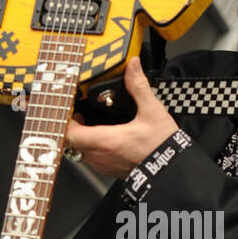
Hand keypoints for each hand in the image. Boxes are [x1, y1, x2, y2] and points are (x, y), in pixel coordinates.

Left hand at [65, 56, 177, 178]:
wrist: (172, 169)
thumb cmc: (162, 146)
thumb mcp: (152, 112)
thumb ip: (138, 86)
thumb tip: (132, 67)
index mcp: (106, 140)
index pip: (69, 133)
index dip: (65, 120)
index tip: (70, 109)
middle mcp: (100, 156)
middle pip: (71, 141)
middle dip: (74, 126)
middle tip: (83, 114)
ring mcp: (103, 165)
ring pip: (80, 150)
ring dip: (83, 137)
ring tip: (95, 125)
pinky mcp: (108, 171)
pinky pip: (91, 158)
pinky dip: (92, 147)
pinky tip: (106, 138)